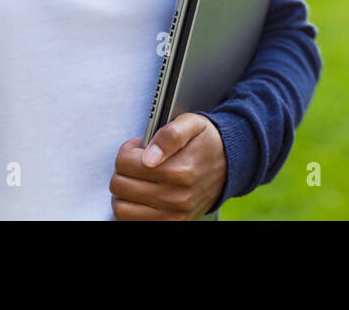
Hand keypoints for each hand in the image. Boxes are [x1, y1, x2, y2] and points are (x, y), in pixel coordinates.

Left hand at [110, 113, 226, 219]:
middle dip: (123, 171)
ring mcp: (175, 215)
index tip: (138, 148)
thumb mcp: (192, 124)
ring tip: (136, 180)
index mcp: (180, 170)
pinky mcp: (173, 224)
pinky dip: (130, 210)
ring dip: (123, 193)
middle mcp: (177, 197)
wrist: (228, 166)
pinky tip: (138, 197)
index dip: (127, 151)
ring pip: (121, 208)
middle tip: (136, 163)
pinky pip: (133, 222)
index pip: (126, 163)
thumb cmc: (205, 143)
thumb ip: (170, 134)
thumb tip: (149, 157)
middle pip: (120, 185)